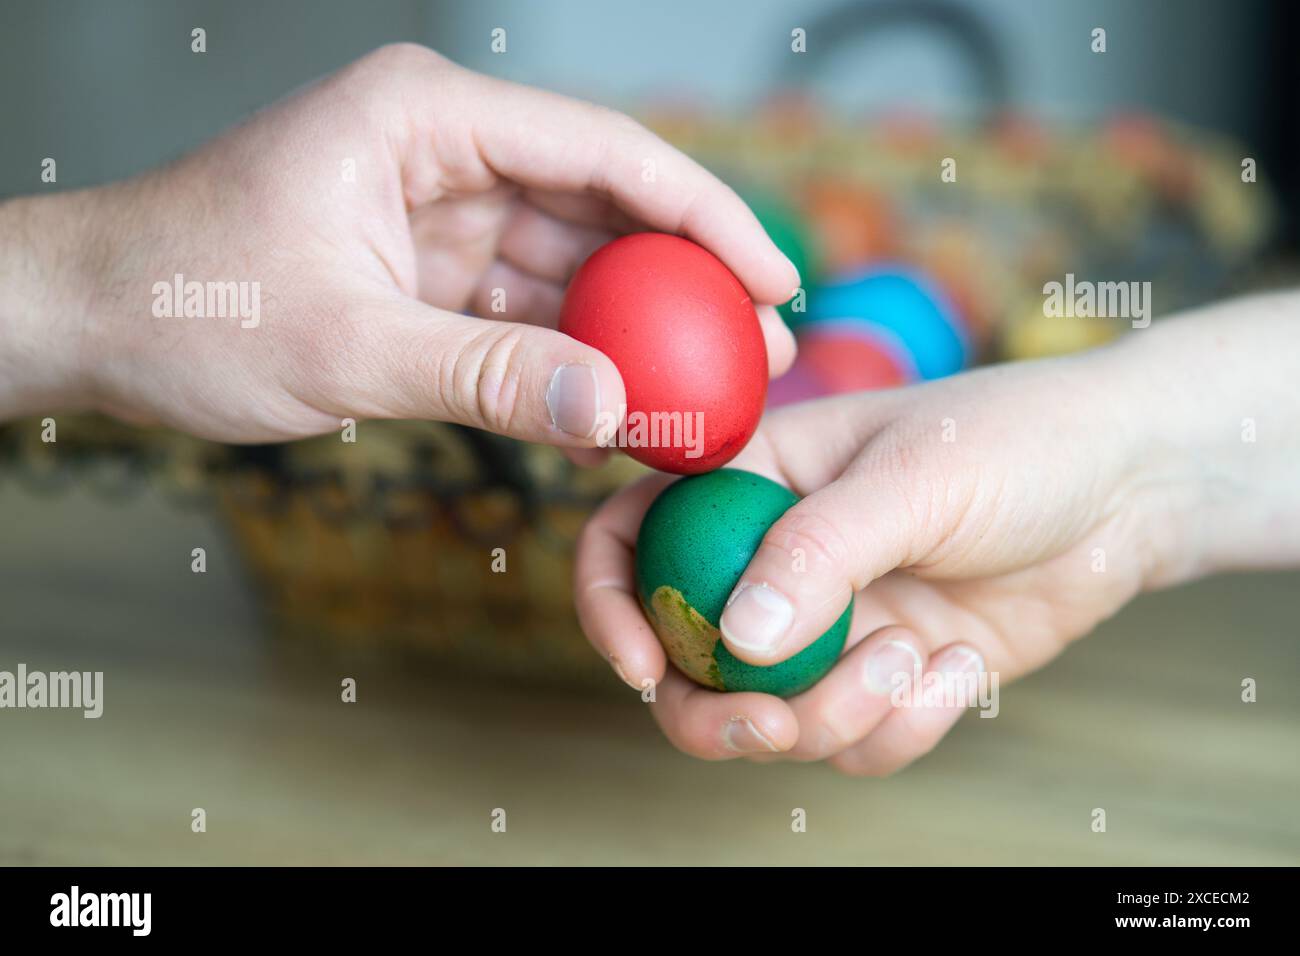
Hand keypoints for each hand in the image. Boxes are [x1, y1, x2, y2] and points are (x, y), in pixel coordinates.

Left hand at [0, 44, 795, 440]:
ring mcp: (439, 212)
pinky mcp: (426, 270)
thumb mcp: (346, 344)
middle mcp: (445, 150)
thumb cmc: (186, 300)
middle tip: (760, 353)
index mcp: (428, 117)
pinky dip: (573, 358)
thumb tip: (612, 411)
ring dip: (635, 330)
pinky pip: (524, 311)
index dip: (703, 215)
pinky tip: (624, 404)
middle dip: (684, 282)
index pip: (603, 152)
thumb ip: (486, 376)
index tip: (773, 280)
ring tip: (709, 391)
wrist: (91, 323)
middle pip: (601, 208)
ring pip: (570, 266)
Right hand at [575, 306, 1299, 774]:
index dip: (613, 603)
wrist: (1130, 485)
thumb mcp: (915, 477)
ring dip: (838, 715)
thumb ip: (820, 551)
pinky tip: (964, 668)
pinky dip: (907, 725)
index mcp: (753, 483)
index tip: (642, 664)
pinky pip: (860, 740)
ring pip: (774, 717)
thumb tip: (734, 639)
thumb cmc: (1019, 442)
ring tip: (916, 658)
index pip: (636, 537)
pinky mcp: (890, 675)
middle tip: (776, 728)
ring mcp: (832, 625)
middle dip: (719, 713)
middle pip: (690, 661)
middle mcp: (775, 560)